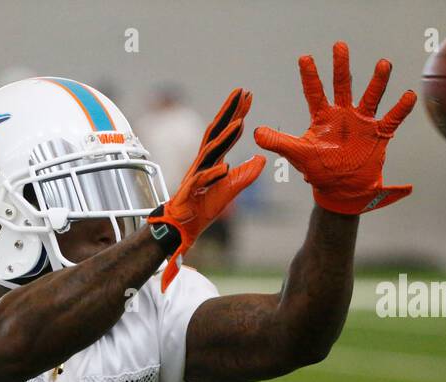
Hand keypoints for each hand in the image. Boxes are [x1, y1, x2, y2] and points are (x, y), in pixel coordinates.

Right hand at [148, 88, 265, 290]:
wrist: (183, 225)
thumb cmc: (203, 206)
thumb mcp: (231, 189)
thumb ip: (246, 174)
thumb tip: (262, 159)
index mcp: (212, 159)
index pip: (226, 131)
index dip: (237, 113)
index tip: (248, 95)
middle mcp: (203, 162)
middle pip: (216, 131)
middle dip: (228, 111)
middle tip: (241, 91)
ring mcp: (195, 174)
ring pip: (210, 151)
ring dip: (225, 137)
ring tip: (240, 123)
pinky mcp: (190, 191)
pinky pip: (202, 181)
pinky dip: (213, 174)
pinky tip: (225, 168)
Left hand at [254, 41, 415, 214]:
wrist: (342, 189)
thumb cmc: (319, 169)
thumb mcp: (298, 155)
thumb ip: (279, 142)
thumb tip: (255, 133)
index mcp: (323, 117)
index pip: (314, 92)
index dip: (310, 76)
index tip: (304, 58)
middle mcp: (343, 114)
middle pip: (343, 86)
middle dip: (341, 67)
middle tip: (339, 46)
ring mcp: (362, 122)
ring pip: (370, 97)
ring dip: (377, 82)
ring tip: (383, 64)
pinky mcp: (378, 133)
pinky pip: (392, 118)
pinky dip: (400, 108)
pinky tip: (407, 95)